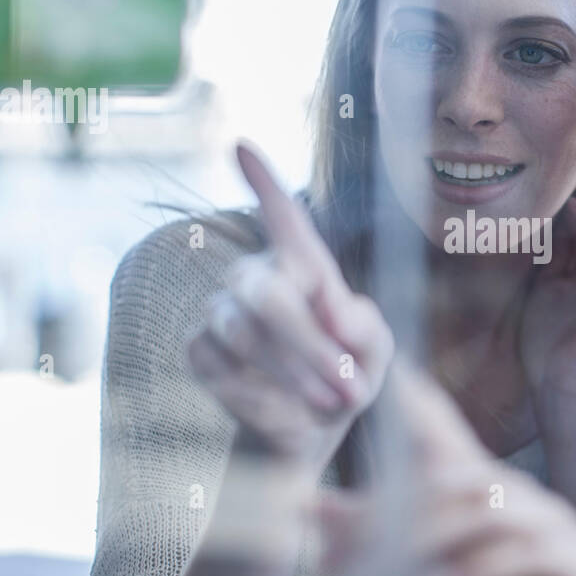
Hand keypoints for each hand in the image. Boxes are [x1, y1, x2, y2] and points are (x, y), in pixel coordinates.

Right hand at [188, 141, 393, 474]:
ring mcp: (221, 310)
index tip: (240, 145)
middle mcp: (255, 277)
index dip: (263, 183)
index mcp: (303, 265)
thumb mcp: (376, 352)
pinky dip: (266, 395)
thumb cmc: (349, 375)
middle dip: (311, 347)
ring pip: (247, 336)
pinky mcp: (199, 349)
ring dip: (297, 376)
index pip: (284, 219)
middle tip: (350, 389)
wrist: (310, 430)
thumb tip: (333, 313)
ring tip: (332, 403)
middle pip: (269, 297)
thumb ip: (366, 328)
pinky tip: (289, 407)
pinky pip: (225, 368)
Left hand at [318, 365, 575, 575]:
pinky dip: (473, 574)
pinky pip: (517, 558)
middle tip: (328, 539)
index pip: (446, 434)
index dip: (420, 404)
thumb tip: (326, 526)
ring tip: (383, 570)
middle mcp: (511, 491)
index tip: (389, 375)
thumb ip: (402, 540)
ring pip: (480, 512)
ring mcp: (544, 520)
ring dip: (426, 540)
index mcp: (483, 484)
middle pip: (441, 483)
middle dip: (381, 512)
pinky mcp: (566, 559)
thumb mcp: (455, 558)